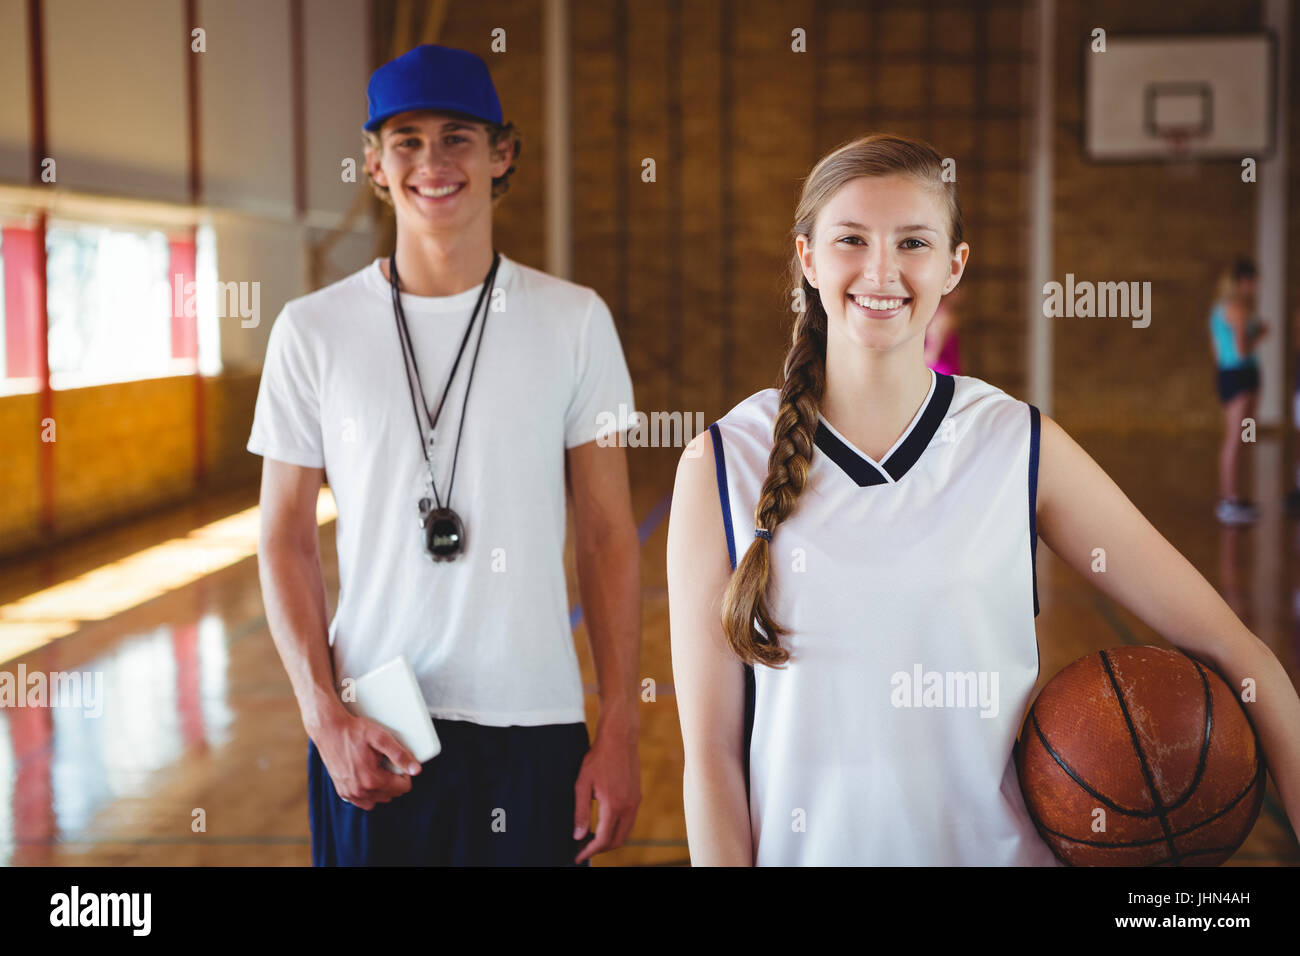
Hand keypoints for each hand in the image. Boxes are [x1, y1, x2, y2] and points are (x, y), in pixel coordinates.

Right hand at [311, 711, 421, 810]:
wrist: (329, 730)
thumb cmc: (353, 732)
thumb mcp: (380, 738)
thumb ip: (400, 755)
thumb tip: (416, 769)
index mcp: (371, 780)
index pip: (402, 788)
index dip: (405, 775)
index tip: (399, 763)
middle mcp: (360, 791)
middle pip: (391, 795)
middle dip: (393, 781)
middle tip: (386, 763)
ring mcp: (349, 793)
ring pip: (377, 800)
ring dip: (382, 788)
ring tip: (377, 770)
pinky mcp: (342, 792)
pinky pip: (362, 801)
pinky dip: (368, 793)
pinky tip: (367, 778)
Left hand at [572, 721, 640, 863]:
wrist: (619, 739)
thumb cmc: (598, 759)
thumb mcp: (582, 784)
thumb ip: (580, 812)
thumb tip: (578, 836)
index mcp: (613, 805)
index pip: (603, 839)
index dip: (590, 851)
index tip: (579, 856)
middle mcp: (628, 806)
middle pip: (617, 840)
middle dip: (601, 849)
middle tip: (585, 849)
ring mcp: (635, 802)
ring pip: (625, 832)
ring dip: (610, 840)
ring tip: (592, 838)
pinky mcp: (637, 796)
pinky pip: (629, 821)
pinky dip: (618, 829)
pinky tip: (604, 824)